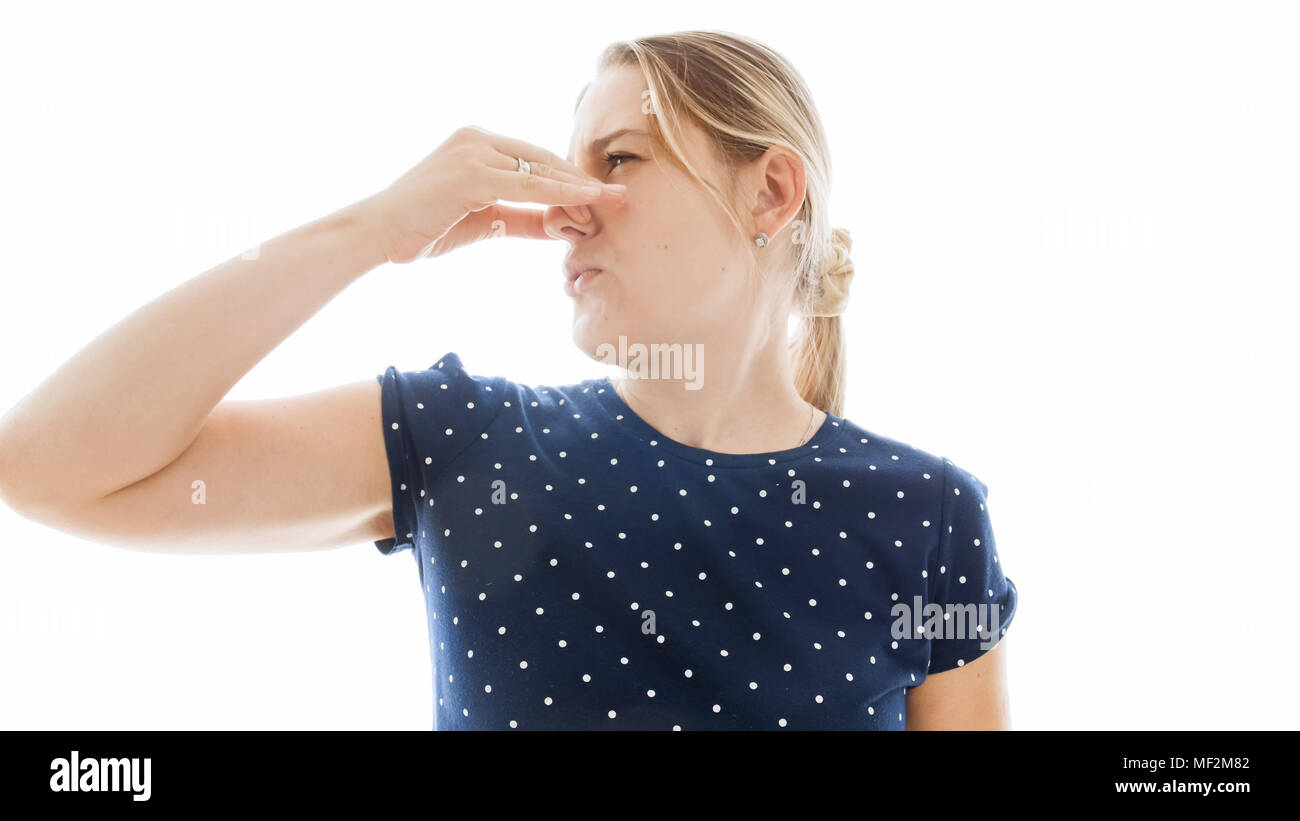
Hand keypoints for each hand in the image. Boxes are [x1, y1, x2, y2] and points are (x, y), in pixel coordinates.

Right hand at [362, 125, 625, 264]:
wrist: (379, 234)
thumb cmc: (424, 228)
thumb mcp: (483, 221)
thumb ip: (522, 218)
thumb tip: (560, 226)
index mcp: (477, 143)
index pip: (535, 159)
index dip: (569, 178)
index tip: (601, 194)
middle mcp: (477, 138)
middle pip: (544, 160)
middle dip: (582, 180)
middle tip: (618, 196)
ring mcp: (474, 151)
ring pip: (540, 171)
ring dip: (578, 188)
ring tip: (612, 200)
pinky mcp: (472, 172)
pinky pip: (527, 186)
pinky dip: (559, 195)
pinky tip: (585, 203)